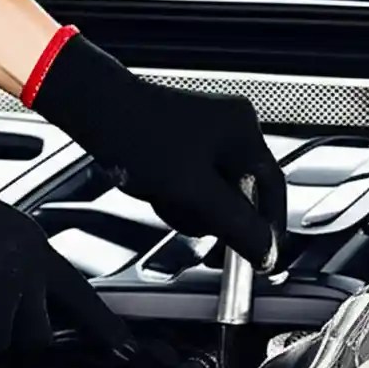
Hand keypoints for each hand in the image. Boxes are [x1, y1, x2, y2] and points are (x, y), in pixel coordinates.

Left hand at [26, 29, 285, 270]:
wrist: (95, 112)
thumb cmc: (140, 138)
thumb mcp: (196, 193)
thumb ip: (236, 225)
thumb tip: (265, 252)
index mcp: (243, 132)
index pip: (273, 190)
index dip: (267, 227)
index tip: (260, 255)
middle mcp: (230, 128)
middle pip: (241, 193)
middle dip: (214, 214)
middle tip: (192, 218)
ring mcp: (205, 133)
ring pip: (213, 192)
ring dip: (191, 206)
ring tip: (165, 197)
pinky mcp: (182, 141)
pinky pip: (193, 182)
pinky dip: (177, 194)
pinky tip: (158, 190)